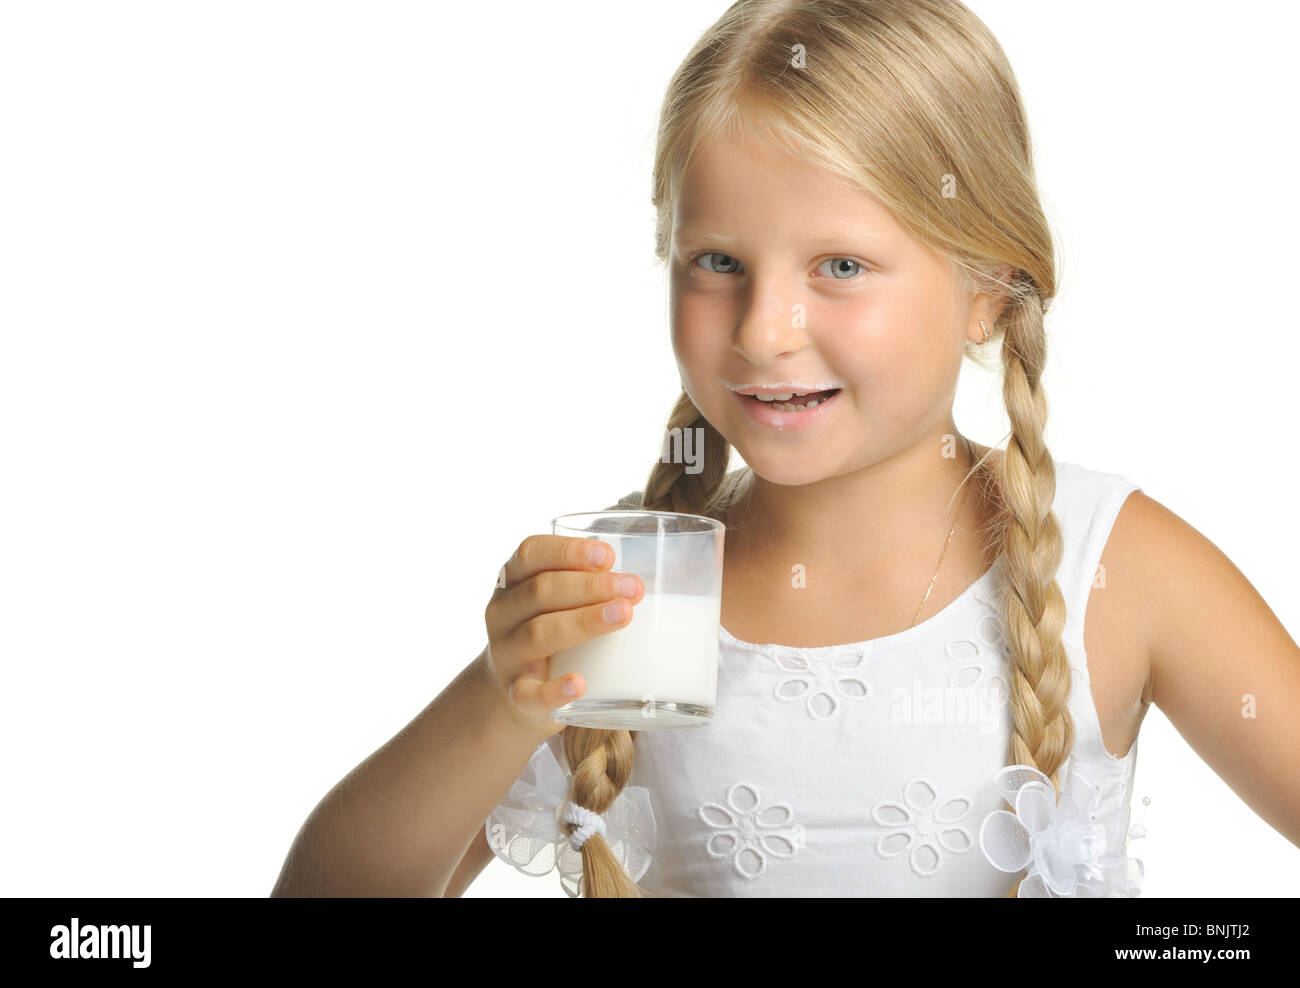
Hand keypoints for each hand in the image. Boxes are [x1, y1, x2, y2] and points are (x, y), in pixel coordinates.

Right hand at [483, 534, 643, 740]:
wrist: (515, 693)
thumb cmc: (548, 633)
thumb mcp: (554, 603)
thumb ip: (584, 587)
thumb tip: (633, 583)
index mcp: (511, 582)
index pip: (530, 554)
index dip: (568, 551)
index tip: (609, 555)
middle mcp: (502, 615)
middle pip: (540, 591)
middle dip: (590, 586)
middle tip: (632, 588)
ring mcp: (506, 656)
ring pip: (538, 634)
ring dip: (584, 622)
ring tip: (623, 615)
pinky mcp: (515, 695)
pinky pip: (530, 694)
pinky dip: (554, 690)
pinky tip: (579, 684)